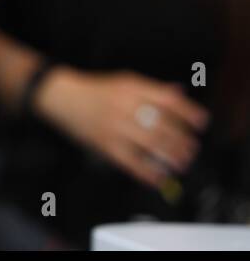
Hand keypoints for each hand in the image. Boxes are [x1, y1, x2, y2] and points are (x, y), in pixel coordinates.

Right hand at [37, 68, 208, 191]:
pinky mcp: (105, 144)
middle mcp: (124, 106)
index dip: (188, 112)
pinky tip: (158, 177)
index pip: (168, 100)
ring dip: (170, 156)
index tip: (200, 123)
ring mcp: (115, 126)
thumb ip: (150, 89)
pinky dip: (147, 172)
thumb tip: (178, 94)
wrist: (60, 96)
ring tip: (180, 163)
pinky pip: (131, 161)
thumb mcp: (122, 82)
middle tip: (190, 149)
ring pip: (152, 144)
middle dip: (181, 140)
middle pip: (163, 125)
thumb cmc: (92, 90)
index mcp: (131, 88)